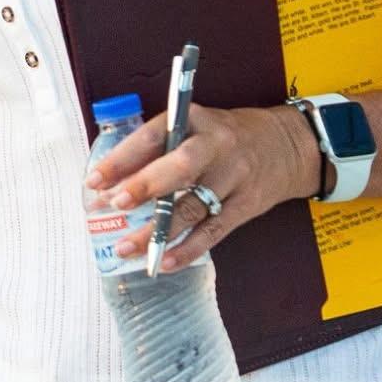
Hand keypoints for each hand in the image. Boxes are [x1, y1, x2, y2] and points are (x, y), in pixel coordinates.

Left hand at [82, 102, 318, 273]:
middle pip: (179, 168)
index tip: (94, 181)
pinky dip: (188, 249)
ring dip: (156, 231)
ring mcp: (234, 177)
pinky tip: (164, 261)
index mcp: (194, 120)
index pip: (152, 137)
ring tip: (126, 248)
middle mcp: (215, 146)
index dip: (121, 160)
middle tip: (116, 204)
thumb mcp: (193, 125)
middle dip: (144, 187)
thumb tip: (110, 180)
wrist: (287, 145)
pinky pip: (213, 231)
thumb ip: (157, 146)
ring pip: (192, 207)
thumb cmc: (225, 135)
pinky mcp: (246, 205)